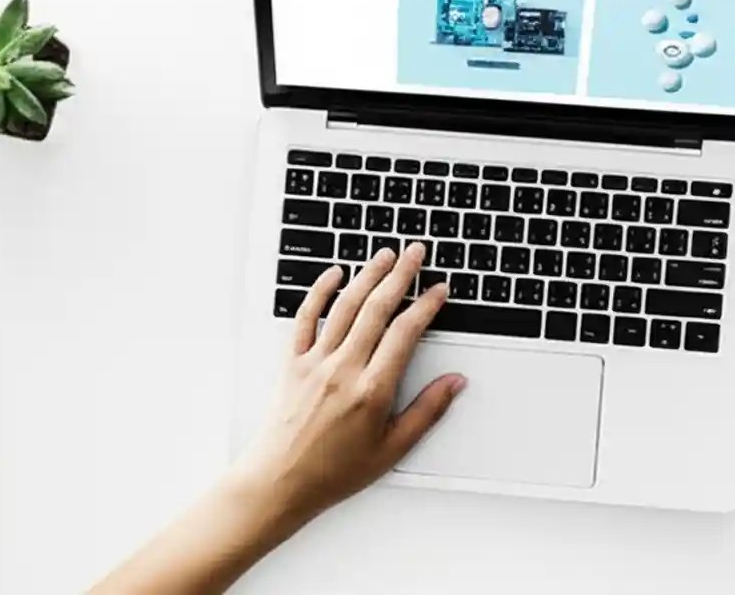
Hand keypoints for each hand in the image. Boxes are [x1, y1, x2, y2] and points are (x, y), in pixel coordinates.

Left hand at [227, 243, 465, 538]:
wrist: (280, 481)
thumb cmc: (334, 472)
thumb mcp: (392, 449)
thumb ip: (427, 411)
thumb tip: (454, 383)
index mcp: (372, 390)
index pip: (406, 333)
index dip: (426, 306)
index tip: (439, 290)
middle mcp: (343, 369)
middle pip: (377, 308)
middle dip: (401, 275)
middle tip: (416, 253)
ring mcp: (315, 362)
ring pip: (346, 306)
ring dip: (368, 275)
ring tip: (385, 255)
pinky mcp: (292, 363)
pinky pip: (306, 318)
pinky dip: (320, 292)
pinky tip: (334, 275)